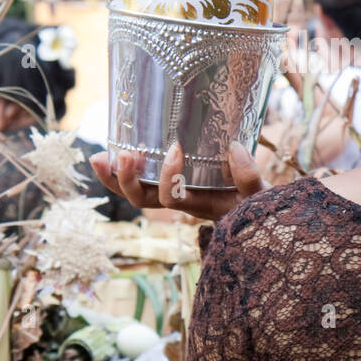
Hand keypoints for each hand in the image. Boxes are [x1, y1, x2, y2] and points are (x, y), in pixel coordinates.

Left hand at [90, 140, 269, 221]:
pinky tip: (107, 154)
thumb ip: (250, 177)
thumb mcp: (261, 196)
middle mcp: (181, 202)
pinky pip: (139, 182)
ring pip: (133, 194)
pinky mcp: (170, 182)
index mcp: (199, 205)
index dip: (167, 178)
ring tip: (99, 156)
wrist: (257, 213)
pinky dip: (120, 172)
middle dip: (126, 180)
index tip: (176, 148)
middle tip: (124, 154)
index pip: (172, 199)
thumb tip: (234, 148)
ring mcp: (173, 193)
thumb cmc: (260, 206)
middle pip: (142, 201)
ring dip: (113, 177)